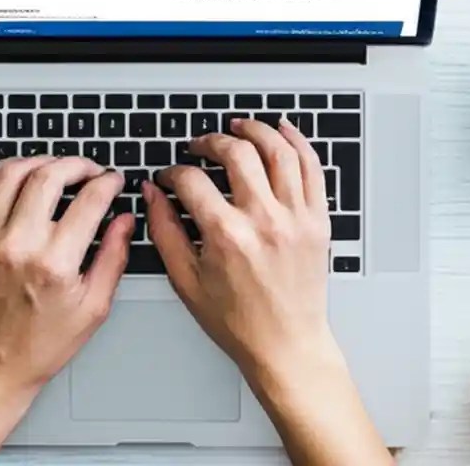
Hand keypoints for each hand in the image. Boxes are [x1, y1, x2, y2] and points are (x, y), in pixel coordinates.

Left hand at [0, 156, 131, 392]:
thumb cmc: (39, 345)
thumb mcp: (93, 308)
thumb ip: (113, 258)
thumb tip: (125, 221)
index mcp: (54, 264)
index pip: (88, 201)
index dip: (107, 182)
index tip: (113, 181)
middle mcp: (17, 246)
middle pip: (49, 176)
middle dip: (77, 164)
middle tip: (89, 169)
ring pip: (11, 174)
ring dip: (39, 161)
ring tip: (56, 167)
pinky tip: (15, 174)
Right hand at [144, 118, 331, 376]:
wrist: (286, 344)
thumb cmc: (238, 321)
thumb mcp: (186, 280)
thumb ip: (165, 231)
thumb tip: (152, 194)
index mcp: (227, 236)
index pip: (192, 181)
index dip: (173, 173)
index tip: (169, 177)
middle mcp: (264, 221)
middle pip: (236, 153)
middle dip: (210, 141)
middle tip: (199, 145)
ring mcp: (296, 217)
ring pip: (278, 150)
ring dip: (255, 129)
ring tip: (239, 126)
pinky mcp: (317, 220)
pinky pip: (312, 167)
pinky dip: (297, 141)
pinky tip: (282, 130)